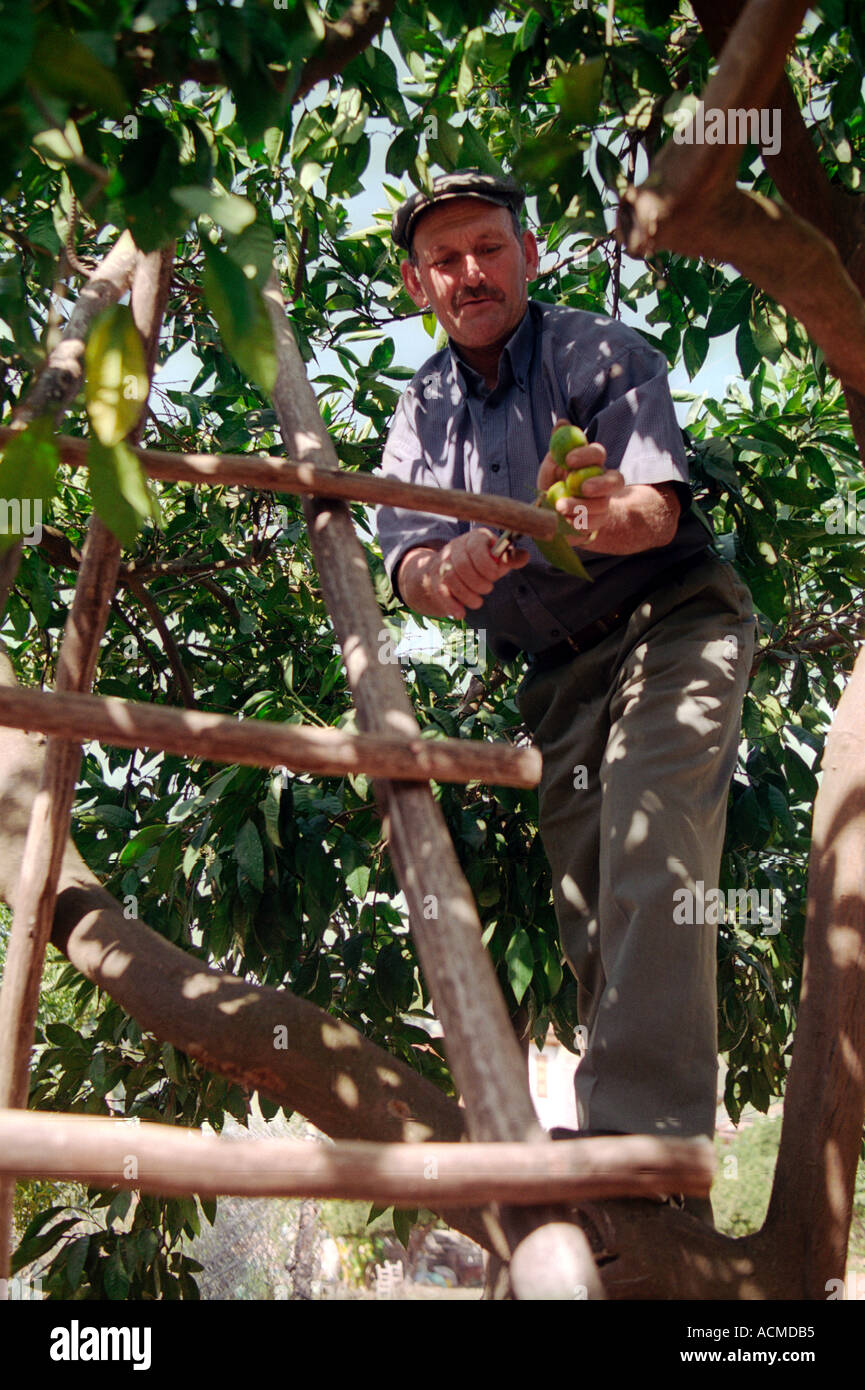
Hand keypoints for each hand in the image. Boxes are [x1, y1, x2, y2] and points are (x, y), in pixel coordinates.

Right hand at [413, 529, 529, 619]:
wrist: (450, 571)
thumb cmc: (480, 564)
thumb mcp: (496, 559)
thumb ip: (510, 559)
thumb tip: (525, 556)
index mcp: (474, 538)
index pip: (477, 547)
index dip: (487, 565)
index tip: (495, 575)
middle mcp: (455, 547)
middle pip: (463, 566)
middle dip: (478, 583)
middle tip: (488, 589)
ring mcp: (442, 563)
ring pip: (451, 579)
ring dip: (467, 595)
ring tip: (477, 602)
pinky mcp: (435, 580)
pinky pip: (441, 592)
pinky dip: (452, 605)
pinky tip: (461, 613)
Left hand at [537, 417, 620, 543]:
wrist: (552, 514)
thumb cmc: (554, 484)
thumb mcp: (551, 465)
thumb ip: (557, 446)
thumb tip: (562, 423)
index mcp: (593, 464)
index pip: (598, 454)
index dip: (586, 455)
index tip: (569, 460)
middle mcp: (604, 482)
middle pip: (616, 479)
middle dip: (601, 483)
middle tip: (583, 487)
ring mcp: (603, 504)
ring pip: (603, 505)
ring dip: (581, 505)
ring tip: (559, 506)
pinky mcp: (597, 523)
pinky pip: (593, 523)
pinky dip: (577, 521)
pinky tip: (563, 519)